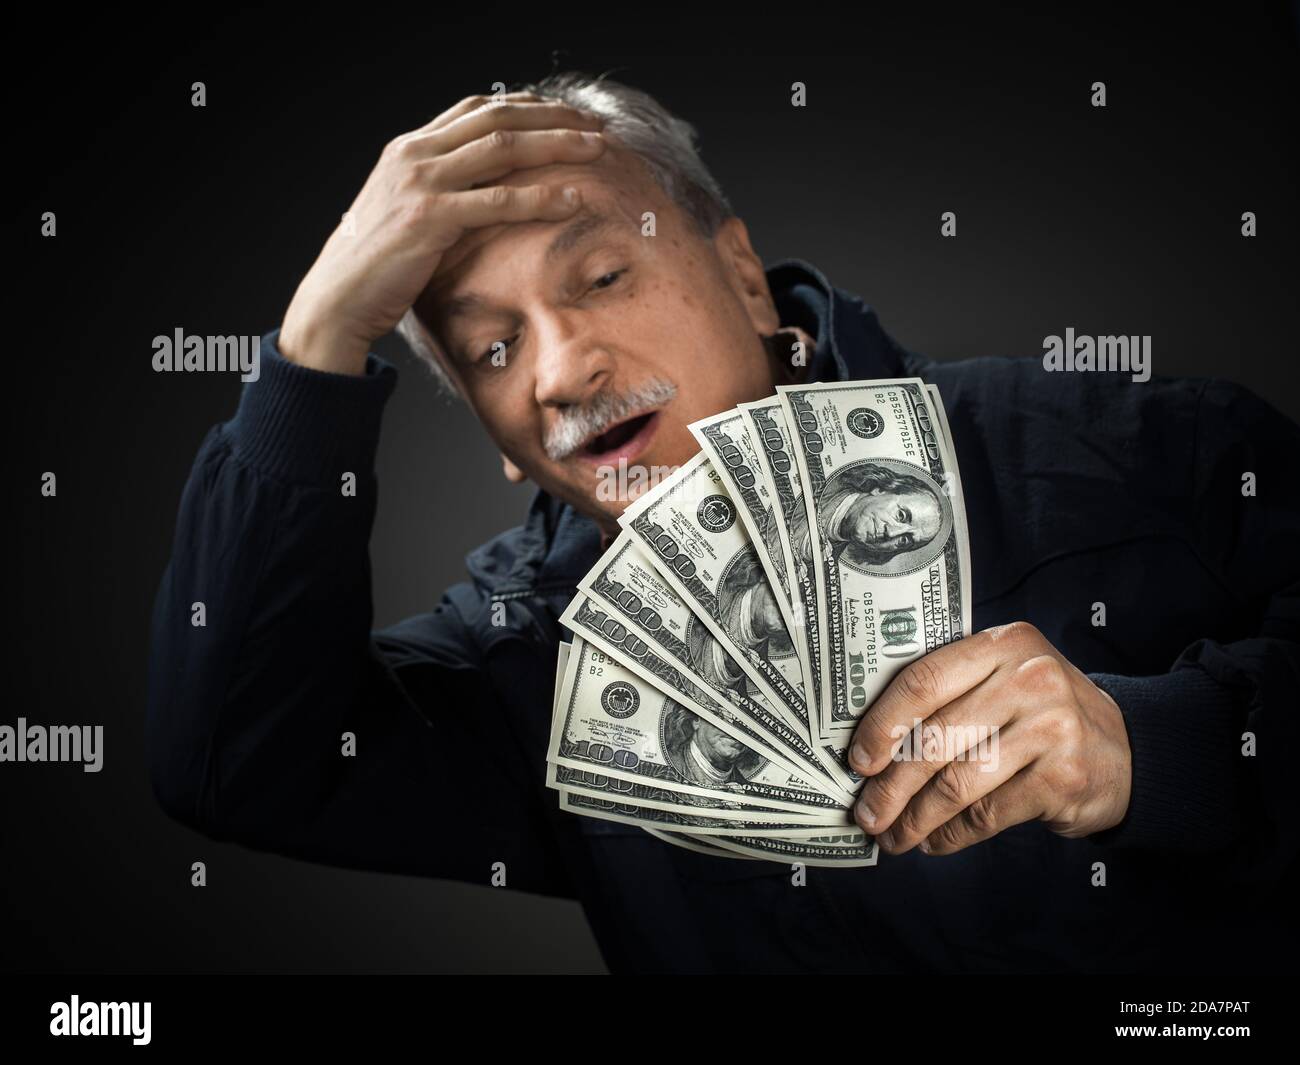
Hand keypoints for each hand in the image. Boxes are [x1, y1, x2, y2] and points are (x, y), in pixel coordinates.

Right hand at [279, 92, 607, 373]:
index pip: (477, 108)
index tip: (566, 113)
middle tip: (594, 126)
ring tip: (597, 151)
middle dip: (553, 117)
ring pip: (503, 148)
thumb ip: (439, 192)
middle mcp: (414, 154)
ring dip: (557, 145)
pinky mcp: (429, 218)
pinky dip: (539, 198)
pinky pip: (497, 202)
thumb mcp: (406, 213)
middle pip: (497, 118)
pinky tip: (571, 200)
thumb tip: (481, 193)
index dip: (527, 105)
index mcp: (409, 147)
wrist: (338, 299)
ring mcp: (420, 183)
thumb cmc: (376, 266)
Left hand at [848, 621, 1131, 855]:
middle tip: (867, 814)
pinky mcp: (1062, 777)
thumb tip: (871, 748)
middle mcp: (1029, 678)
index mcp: (1002, 644)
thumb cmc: (1040, 714)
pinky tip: (934, 841)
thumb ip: (950, 695)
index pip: (923, 680)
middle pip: (935, 738)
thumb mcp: (1003, 680)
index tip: (858, 760)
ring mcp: (1050, 727)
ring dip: (916, 818)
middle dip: (891, 785)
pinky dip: (953, 834)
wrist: (1125, 748)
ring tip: (895, 837)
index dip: (882, 724)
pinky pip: (988, 813)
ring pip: (957, 783)